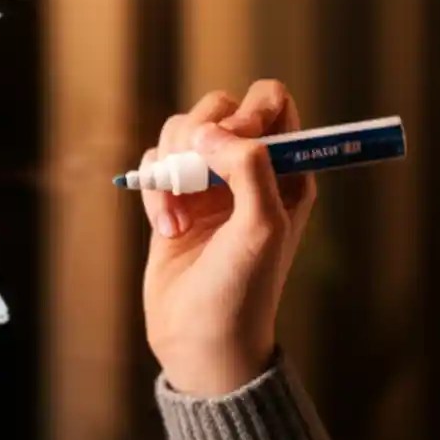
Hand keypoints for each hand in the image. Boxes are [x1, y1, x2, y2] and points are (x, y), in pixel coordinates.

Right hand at [140, 80, 316, 396]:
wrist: (200, 337)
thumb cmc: (244, 288)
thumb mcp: (263, 226)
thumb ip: (250, 166)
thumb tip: (211, 130)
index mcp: (286, 171)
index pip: (272, 102)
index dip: (249, 111)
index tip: (232, 142)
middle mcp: (247, 169)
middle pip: (219, 107)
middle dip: (199, 134)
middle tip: (196, 172)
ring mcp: (207, 182)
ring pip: (179, 132)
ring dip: (171, 166)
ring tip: (177, 213)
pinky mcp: (171, 197)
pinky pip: (154, 164)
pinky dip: (153, 189)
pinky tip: (165, 227)